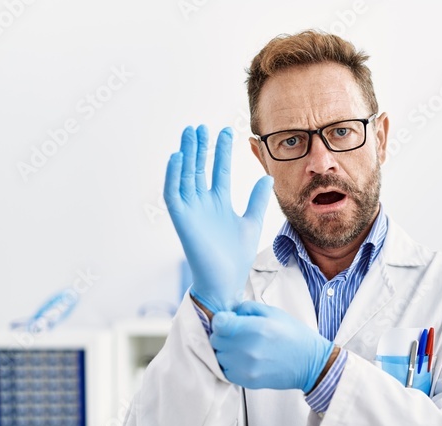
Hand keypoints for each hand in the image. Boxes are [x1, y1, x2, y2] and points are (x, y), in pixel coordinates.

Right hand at [164, 125, 273, 312]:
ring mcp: (191, 210)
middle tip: (202, 126)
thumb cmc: (236, 257)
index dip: (221, 151)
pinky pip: (174, 194)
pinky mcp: (181, 220)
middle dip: (201, 147)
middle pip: (199, 168)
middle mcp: (203, 203)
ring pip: (186, 176)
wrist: (226, 282)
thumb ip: (257, 200)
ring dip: (187, 154)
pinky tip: (178, 157)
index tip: (225, 131)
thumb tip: (268, 178)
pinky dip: (174, 175)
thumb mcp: (251, 222)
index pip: (219, 170)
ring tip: (190, 133)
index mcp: (219, 203)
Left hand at [210, 301, 335, 391]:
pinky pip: (225, 370)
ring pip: (219, 356)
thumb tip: (230, 313)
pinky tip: (244, 360)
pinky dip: (231, 365)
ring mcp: (246, 367)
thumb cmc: (294, 336)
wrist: (311, 364)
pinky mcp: (246, 380)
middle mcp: (248, 348)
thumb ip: (248, 308)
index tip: (229, 322)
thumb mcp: (274, 313)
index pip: (219, 323)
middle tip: (237, 335)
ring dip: (226, 351)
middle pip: (216, 340)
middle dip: (224, 335)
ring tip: (242, 349)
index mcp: (255, 328)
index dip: (222, 321)